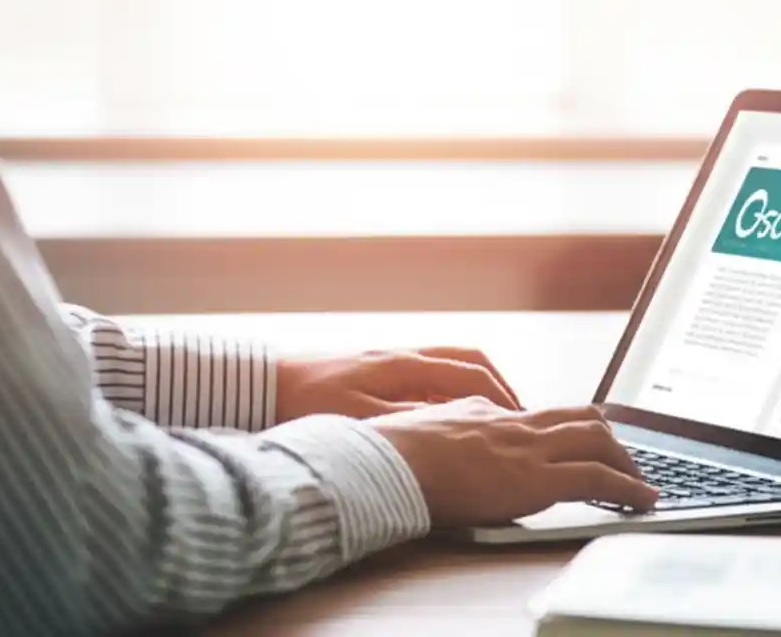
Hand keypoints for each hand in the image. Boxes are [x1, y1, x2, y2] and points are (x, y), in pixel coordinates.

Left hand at [275, 347, 520, 421]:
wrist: (258, 384)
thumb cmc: (305, 404)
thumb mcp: (360, 422)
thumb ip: (411, 424)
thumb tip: (458, 425)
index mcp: (404, 365)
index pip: (472, 374)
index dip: (503, 398)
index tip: (522, 422)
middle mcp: (401, 355)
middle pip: (467, 359)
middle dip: (498, 386)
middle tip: (517, 415)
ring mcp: (387, 359)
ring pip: (448, 363)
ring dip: (475, 386)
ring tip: (489, 417)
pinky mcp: (371, 369)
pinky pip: (427, 373)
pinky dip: (450, 389)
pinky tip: (445, 416)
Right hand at [371, 397, 658, 525]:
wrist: (386, 464)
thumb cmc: (389, 456)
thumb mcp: (420, 433)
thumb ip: (444, 436)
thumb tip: (445, 446)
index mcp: (485, 411)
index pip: (538, 415)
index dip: (565, 429)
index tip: (576, 441)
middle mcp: (513, 423)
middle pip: (580, 417)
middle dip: (608, 438)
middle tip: (622, 459)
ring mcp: (527, 447)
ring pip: (598, 439)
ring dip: (625, 461)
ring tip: (639, 481)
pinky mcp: (536, 478)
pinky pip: (597, 478)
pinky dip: (628, 488)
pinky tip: (642, 500)